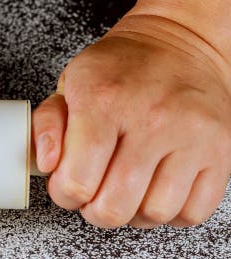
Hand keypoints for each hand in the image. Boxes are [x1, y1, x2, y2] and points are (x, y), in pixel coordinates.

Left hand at [32, 13, 230, 227]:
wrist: (181, 44)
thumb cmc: (122, 69)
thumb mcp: (70, 84)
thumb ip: (45, 125)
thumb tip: (46, 163)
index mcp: (105, 101)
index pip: (77, 180)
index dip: (64, 194)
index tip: (66, 185)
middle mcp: (152, 120)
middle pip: (114, 207)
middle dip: (94, 210)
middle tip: (94, 192)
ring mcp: (193, 138)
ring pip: (154, 214)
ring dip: (133, 213)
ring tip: (126, 189)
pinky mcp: (221, 152)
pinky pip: (193, 212)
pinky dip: (171, 212)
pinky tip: (157, 189)